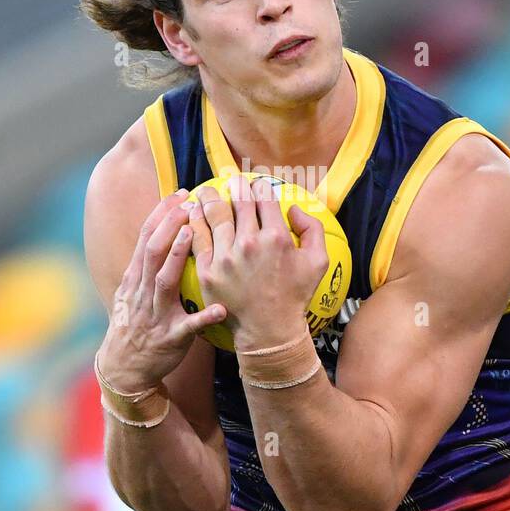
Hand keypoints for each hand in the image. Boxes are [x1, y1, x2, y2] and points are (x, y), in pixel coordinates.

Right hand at [99, 188, 227, 390]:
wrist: (125, 368)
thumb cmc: (136, 323)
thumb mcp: (134, 291)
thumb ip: (149, 265)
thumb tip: (167, 230)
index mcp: (136, 278)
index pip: (146, 238)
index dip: (161, 215)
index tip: (179, 195)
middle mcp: (143, 293)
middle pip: (153, 252)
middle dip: (169, 226)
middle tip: (189, 204)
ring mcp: (155, 315)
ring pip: (164, 282)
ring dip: (176, 258)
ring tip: (192, 236)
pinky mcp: (170, 338)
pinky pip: (188, 327)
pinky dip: (203, 318)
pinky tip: (220, 308)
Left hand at [188, 173, 327, 348]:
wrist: (269, 331)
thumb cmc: (295, 296)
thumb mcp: (318, 262)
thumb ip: (312, 229)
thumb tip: (293, 208)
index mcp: (276, 238)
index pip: (264, 198)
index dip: (259, 186)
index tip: (255, 184)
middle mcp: (249, 243)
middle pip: (239, 202)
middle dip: (235, 186)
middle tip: (231, 179)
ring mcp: (226, 257)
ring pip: (214, 215)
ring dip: (210, 197)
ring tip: (206, 190)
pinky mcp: (207, 271)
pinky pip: (197, 239)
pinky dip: (194, 221)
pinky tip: (191, 213)